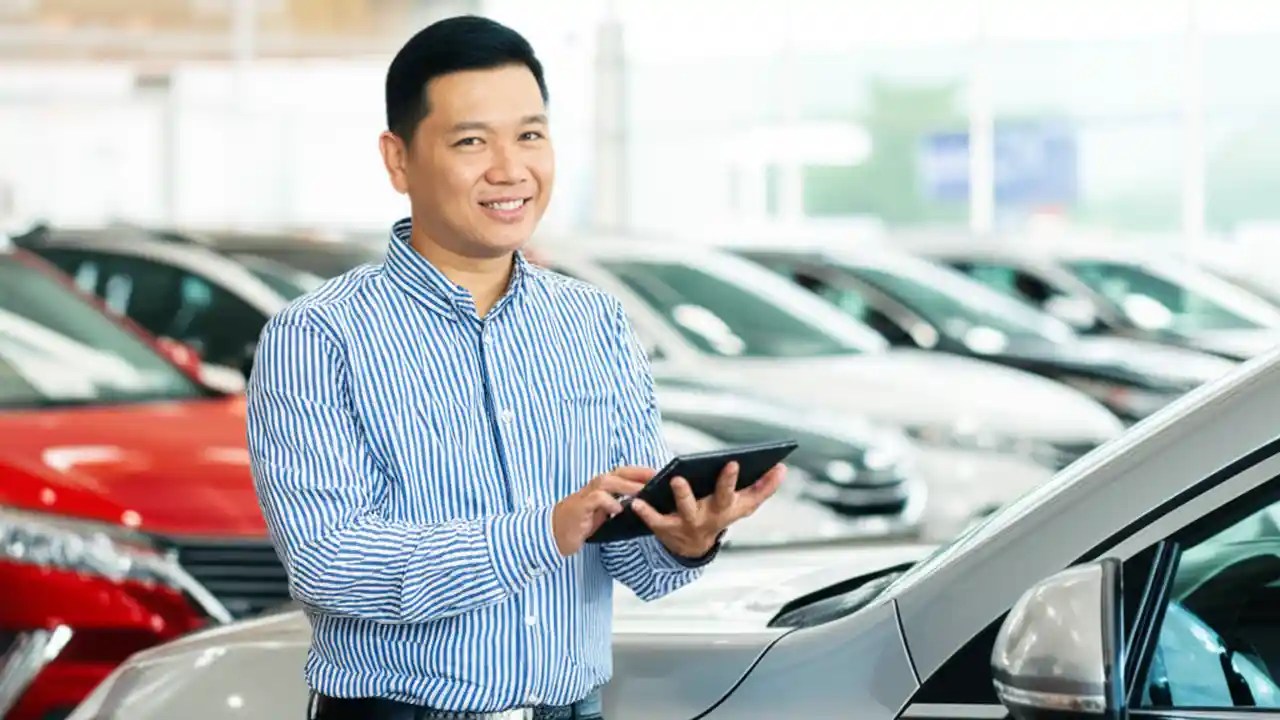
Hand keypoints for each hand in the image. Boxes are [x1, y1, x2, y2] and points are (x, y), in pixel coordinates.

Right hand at [551, 466, 650, 556]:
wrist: (554, 534)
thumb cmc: (580, 523)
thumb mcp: (603, 513)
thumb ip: (618, 505)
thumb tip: (640, 503)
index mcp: (601, 487)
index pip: (623, 473)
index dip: (640, 472)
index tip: (658, 474)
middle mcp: (594, 487)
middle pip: (618, 472)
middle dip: (638, 473)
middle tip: (656, 477)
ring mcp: (586, 495)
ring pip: (607, 482)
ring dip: (626, 485)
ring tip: (642, 491)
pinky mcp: (580, 507)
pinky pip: (596, 499)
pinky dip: (609, 502)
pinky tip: (618, 508)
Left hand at [631, 462, 785, 557]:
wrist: (691, 547)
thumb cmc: (718, 515)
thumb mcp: (742, 506)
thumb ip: (764, 487)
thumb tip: (783, 468)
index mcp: (729, 508)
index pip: (744, 494)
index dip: (751, 481)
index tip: (753, 462)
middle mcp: (712, 516)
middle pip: (721, 499)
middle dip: (726, 484)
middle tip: (728, 465)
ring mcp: (689, 523)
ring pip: (688, 509)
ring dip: (684, 495)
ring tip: (678, 478)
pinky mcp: (666, 529)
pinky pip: (655, 521)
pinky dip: (645, 511)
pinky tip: (637, 500)